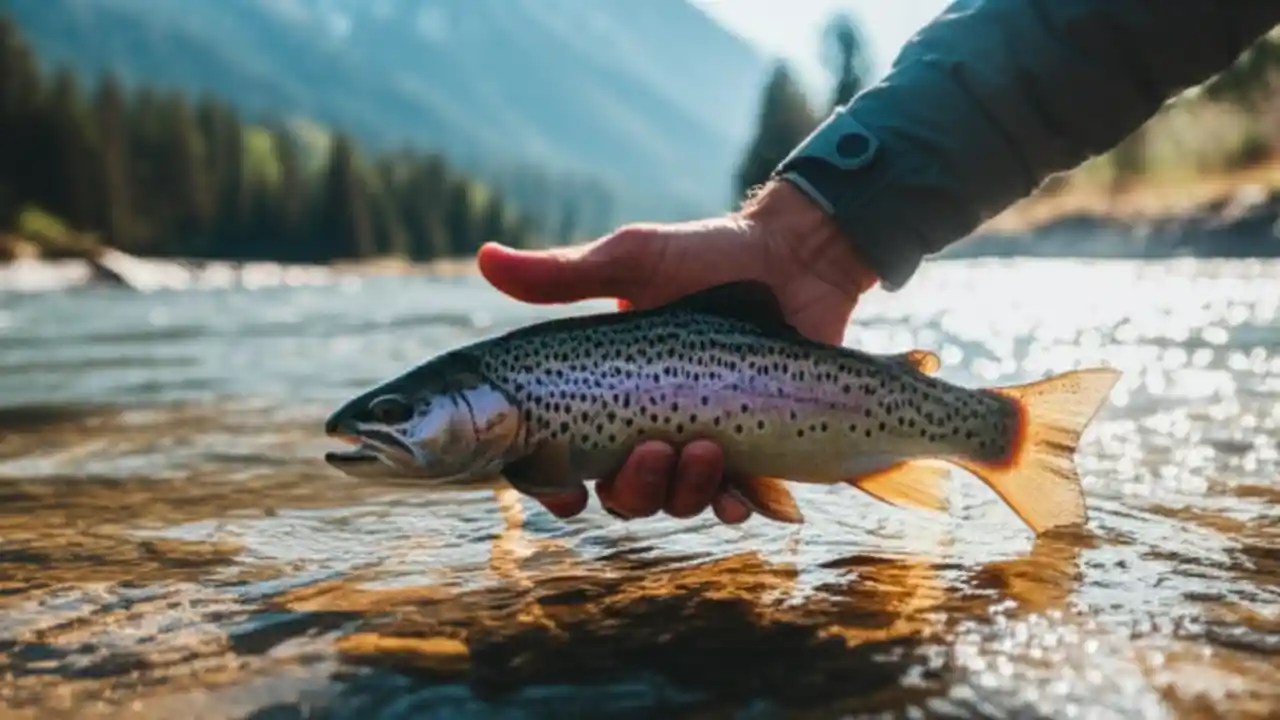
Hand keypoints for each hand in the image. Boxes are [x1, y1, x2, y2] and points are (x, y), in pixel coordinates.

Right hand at [476, 180, 879, 523]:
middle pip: (620, 492)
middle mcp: (646, 422)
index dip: (552, 484)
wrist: (793, 258)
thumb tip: (483, 258)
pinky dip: (732, 503)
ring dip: (682, 491)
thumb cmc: (708, 254)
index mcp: (605, 388)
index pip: (560, 453)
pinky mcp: (752, 448)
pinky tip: (740, 494)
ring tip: (706, 448)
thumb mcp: (633, 260)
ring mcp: (699, 439)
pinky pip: (733, 498)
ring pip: (674, 500)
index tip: (564, 492)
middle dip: (633, 487)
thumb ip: (563, 274)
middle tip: (655, 449)